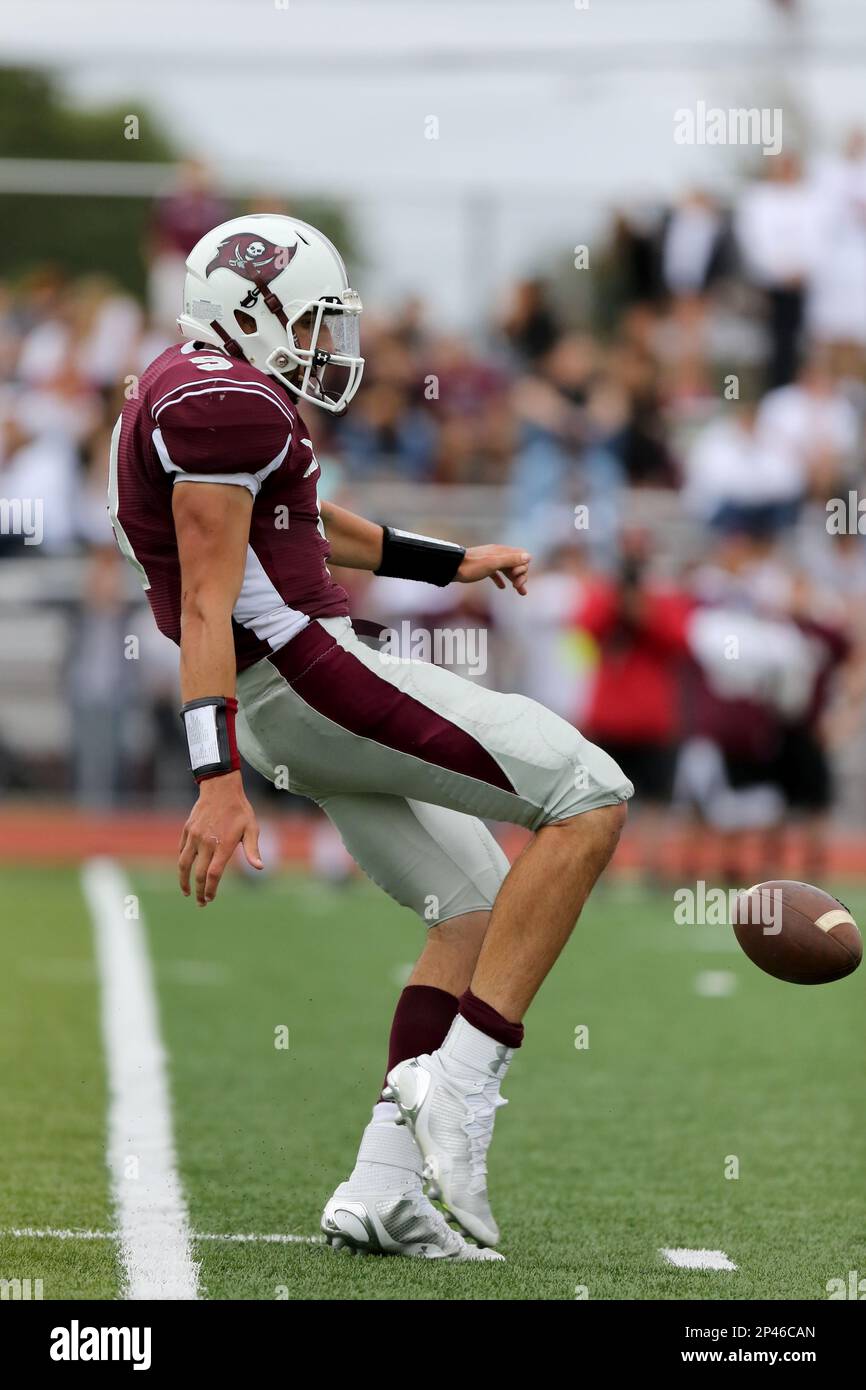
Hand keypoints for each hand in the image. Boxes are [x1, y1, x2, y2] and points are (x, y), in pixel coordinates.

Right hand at [178, 771, 262, 906]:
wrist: (221, 788)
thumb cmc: (240, 810)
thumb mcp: (251, 828)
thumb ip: (252, 850)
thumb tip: (259, 868)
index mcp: (223, 845)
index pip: (214, 874)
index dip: (211, 889)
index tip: (210, 899)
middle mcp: (206, 842)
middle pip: (198, 874)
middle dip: (199, 891)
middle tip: (201, 902)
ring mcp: (194, 836)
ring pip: (183, 864)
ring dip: (183, 881)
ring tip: (186, 891)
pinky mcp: (187, 830)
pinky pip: (182, 850)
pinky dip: (182, 862)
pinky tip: (186, 870)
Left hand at [456, 545, 530, 594]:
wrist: (452, 567)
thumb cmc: (472, 566)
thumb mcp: (493, 563)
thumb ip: (510, 560)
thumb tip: (528, 557)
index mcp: (502, 551)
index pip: (522, 556)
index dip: (523, 567)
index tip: (516, 577)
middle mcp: (498, 554)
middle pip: (516, 563)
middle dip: (521, 575)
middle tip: (518, 588)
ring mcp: (490, 561)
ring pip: (507, 569)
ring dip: (514, 579)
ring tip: (518, 591)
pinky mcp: (483, 568)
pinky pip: (496, 573)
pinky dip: (501, 579)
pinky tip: (502, 587)